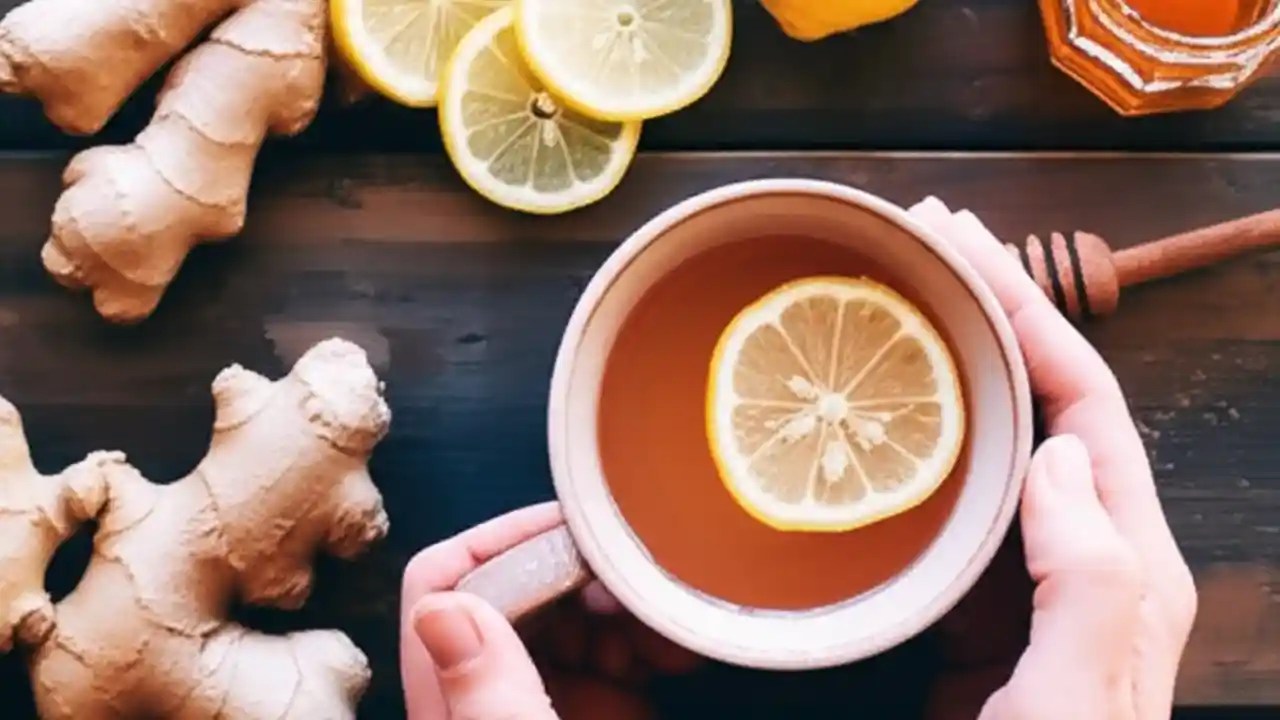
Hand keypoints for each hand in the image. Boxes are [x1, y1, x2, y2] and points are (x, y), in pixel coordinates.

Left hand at [400, 502, 700, 719]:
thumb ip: (491, 703)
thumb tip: (444, 610)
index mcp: (454, 704)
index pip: (443, 583)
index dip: (502, 540)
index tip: (576, 533)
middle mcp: (493, 689)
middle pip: (518, 584)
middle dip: (583, 567)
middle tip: (641, 571)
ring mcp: (547, 698)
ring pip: (575, 609)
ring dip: (627, 599)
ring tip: (672, 619)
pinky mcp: (602, 709)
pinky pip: (620, 647)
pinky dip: (654, 635)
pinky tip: (682, 654)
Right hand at [907, 197, 1198, 718]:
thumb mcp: (1078, 695)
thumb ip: (1087, 579)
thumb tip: (1051, 451)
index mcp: (1125, 561)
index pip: (1083, 404)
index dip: (1031, 316)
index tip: (966, 251)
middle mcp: (1083, 554)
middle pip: (1044, 401)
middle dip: (992, 313)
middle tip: (927, 244)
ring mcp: (1026, 580)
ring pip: (996, 443)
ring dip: (954, 366)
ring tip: (901, 304)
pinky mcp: (977, 608)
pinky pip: (953, 503)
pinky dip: (919, 444)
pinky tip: (877, 425)